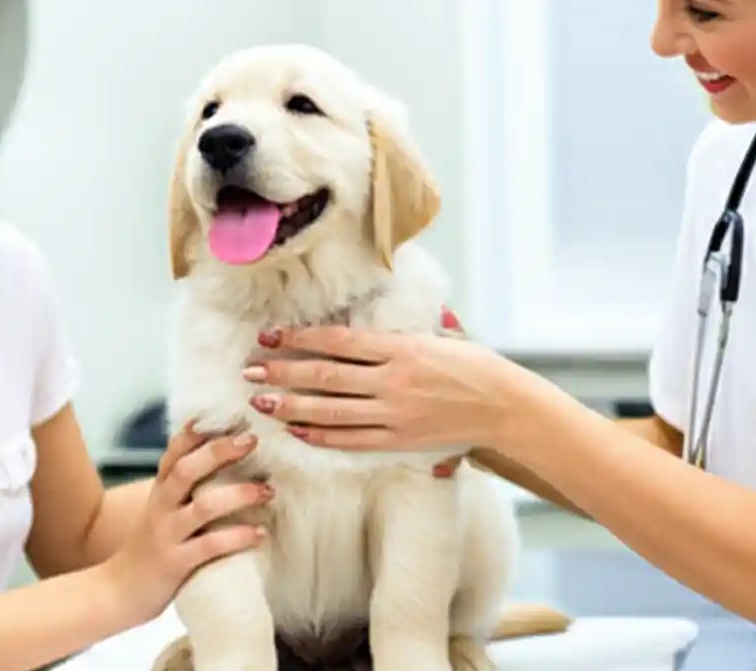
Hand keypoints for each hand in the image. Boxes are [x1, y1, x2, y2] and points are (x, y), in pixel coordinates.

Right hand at [98, 422, 270, 625]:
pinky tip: (260, 533)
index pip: (174, 451)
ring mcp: (167, 535)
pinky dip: (237, 537)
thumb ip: (184, 486)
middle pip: (186, 469)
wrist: (115, 592)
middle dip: (219, 451)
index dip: (198, 431)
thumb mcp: (161, 510)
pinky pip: (209, 546)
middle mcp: (160, 507)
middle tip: (252, 439)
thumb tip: (224, 458)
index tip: (226, 414)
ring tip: (267, 490)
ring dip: (238, 495)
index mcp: (159, 491)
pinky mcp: (175, 563)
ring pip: (202, 507)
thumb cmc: (150, 547)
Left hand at [241, 323, 528, 453]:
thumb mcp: (440, 335)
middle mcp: (394, 381)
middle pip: (326, 377)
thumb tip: (372, 315)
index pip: (339, 341)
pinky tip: (296, 429)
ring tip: (261, 401)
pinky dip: (320, 435)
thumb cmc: (475, 366)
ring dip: (292, 406)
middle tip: (250, 370)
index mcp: (402, 348)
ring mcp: (395, 413)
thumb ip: (402, 329)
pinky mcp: (399, 440)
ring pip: (331, 411)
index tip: (270, 336)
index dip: (300, 339)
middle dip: (283, 373)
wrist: (505, 407)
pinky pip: (351, 440)